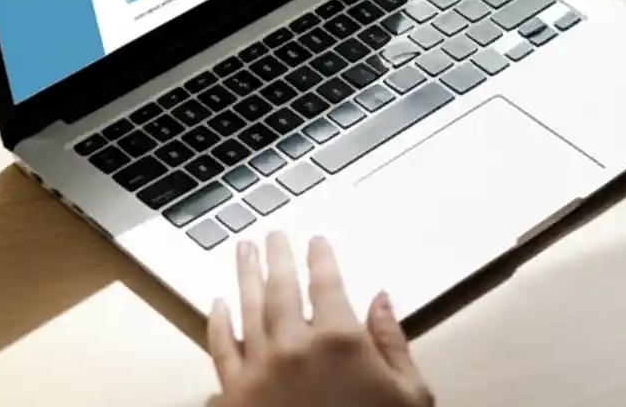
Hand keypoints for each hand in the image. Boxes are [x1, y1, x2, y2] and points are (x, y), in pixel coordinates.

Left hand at [207, 233, 433, 406]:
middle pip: (280, 287)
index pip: (326, 283)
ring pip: (246, 309)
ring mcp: (259, 369)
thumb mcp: (409, 396)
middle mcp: (295, 346)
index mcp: (342, 340)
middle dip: (277, 256)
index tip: (315, 241)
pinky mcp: (234, 395)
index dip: (320, 257)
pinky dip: (217, 322)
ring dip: (244, 275)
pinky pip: (220, 348)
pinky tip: (217, 304)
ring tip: (242, 250)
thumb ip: (393, 344)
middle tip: (272, 235)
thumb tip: (382, 299)